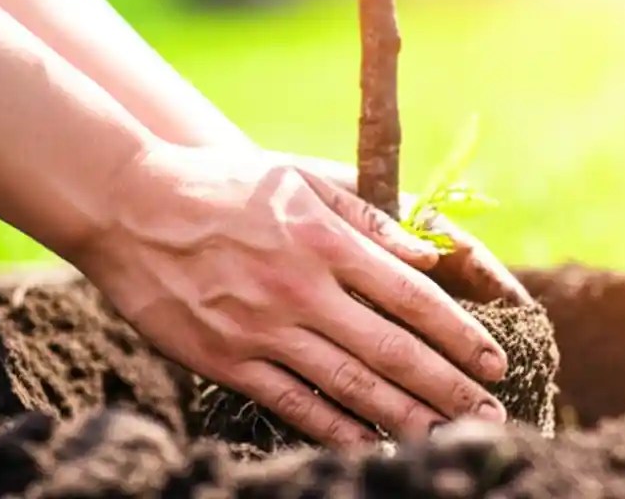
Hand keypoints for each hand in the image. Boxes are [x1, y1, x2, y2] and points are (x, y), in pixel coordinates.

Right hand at [71, 143, 509, 448]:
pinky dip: (334, 428)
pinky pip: (291, 403)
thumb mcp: (300, 179)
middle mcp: (299, 289)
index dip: (458, 333)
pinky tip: (369, 445)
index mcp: (324, 240)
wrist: (130, 207)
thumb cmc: (224, 186)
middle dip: (447, 386)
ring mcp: (260, 329)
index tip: (493, 359)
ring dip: (404, 416)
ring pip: (348, 385)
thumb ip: (368, 216)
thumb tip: (430, 256)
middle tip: (491, 414)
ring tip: (446, 436)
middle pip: (390, 349)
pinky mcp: (225, 359)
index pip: (410, 296)